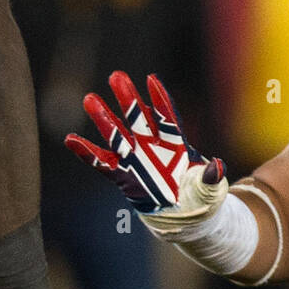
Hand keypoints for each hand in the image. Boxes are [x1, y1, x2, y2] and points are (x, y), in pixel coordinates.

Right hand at [66, 70, 224, 218]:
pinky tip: (71, 139)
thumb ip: (210, 177)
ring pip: (117, 134)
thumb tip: (217, 167)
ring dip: (104, 118)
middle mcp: (152, 146)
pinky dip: (86, 151)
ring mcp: (136, 158)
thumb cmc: (198, 195)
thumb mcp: (208, 188)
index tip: (152, 78)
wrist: (182, 212)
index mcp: (175, 144)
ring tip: (90, 98)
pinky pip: (101, 161)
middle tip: (116, 76)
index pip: (167, 117)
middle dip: (128, 98)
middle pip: (138, 117)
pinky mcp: (122, 175)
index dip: (160, 99)